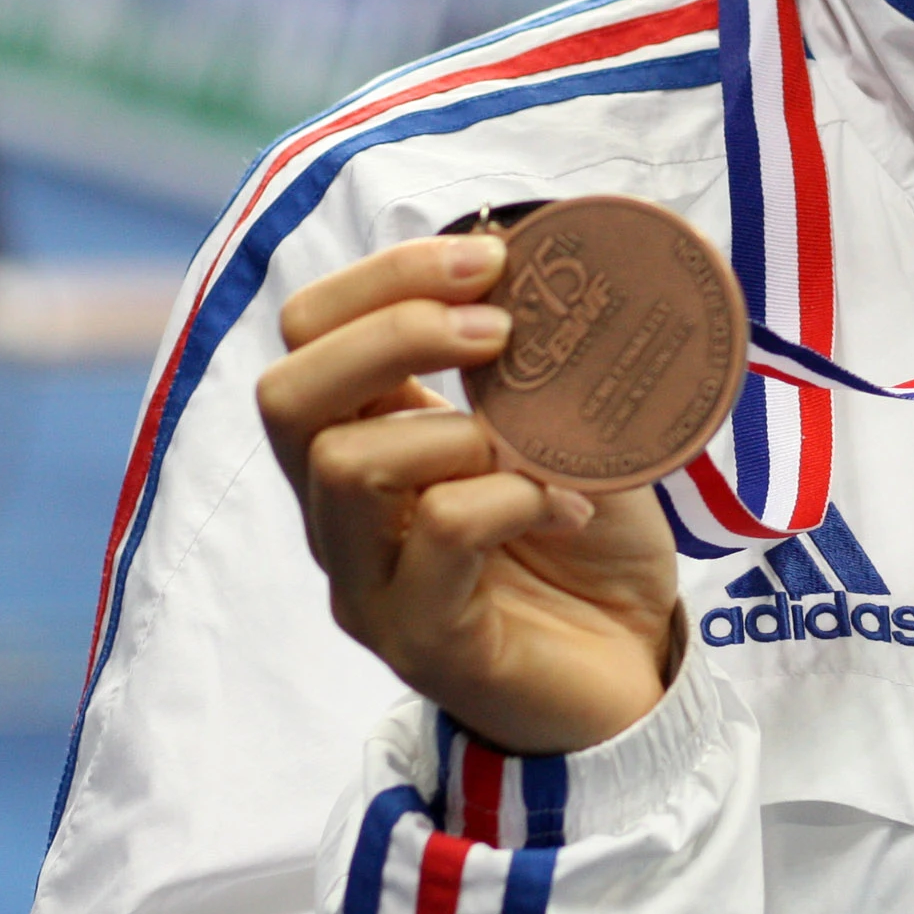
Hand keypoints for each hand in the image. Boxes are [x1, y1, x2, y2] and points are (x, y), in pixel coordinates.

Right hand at [257, 234, 680, 753]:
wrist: (628, 666)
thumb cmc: (581, 535)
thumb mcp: (555, 421)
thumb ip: (528, 354)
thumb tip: (536, 246)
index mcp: (362, 438)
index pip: (306, 334)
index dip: (383, 276)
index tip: (488, 258)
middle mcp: (338, 513)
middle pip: (286, 393)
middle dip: (393, 332)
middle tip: (499, 328)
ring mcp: (367, 581)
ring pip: (344, 466)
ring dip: (456, 429)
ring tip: (535, 445)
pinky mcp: (421, 636)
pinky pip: (441, 533)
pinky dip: (513, 496)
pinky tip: (570, 505)